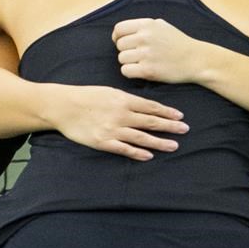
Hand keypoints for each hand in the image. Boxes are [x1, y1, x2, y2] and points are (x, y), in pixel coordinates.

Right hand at [54, 85, 187, 160]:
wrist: (63, 106)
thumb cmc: (86, 96)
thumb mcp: (109, 91)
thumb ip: (126, 99)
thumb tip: (145, 106)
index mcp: (123, 99)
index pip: (151, 106)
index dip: (167, 112)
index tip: (180, 116)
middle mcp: (121, 114)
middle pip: (151, 122)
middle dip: (170, 126)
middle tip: (185, 130)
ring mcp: (113, 129)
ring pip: (141, 137)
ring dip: (159, 142)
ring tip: (173, 145)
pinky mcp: (103, 142)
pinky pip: (124, 149)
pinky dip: (138, 153)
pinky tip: (149, 155)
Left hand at [113, 17, 208, 83]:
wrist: (195, 60)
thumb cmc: (179, 43)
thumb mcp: (162, 26)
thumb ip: (143, 26)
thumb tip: (123, 31)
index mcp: (147, 24)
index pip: (119, 29)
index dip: (117, 37)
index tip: (122, 43)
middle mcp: (145, 37)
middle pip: (119, 45)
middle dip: (126, 51)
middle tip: (137, 56)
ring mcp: (146, 54)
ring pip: (121, 59)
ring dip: (128, 62)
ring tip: (141, 63)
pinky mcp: (148, 70)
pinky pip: (126, 71)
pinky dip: (130, 73)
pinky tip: (140, 71)